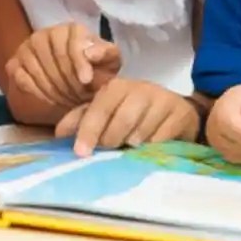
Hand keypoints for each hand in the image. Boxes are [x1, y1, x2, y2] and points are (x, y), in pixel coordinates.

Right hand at [5, 22, 120, 107]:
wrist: (77, 86)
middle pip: (52, 56)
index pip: (71, 42)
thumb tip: (90, 53)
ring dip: (52, 87)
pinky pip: (19, 75)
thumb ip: (106, 54)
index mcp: (72, 30)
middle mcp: (47, 34)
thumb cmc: (96, 71)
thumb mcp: (110, 62)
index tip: (86, 80)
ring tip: (66, 100)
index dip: (79, 62)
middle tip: (77, 96)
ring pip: (35, 66)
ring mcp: (28, 47)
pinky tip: (49, 100)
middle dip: (66, 79)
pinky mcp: (15, 63)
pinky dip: (34, 89)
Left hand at [54, 79, 198, 156]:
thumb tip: (60, 134)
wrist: (176, 111)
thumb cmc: (134, 113)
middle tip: (111, 150)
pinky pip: (162, 138)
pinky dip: (152, 147)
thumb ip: (82, 119)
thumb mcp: (107, 111)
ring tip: (130, 148)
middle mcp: (140, 89)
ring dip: (132, 146)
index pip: (100, 107)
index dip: (89, 130)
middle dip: (112, 141)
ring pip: (141, 132)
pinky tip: (150, 148)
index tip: (80, 152)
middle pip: (121, 121)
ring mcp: (163, 100)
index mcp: (117, 87)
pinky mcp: (180, 114)